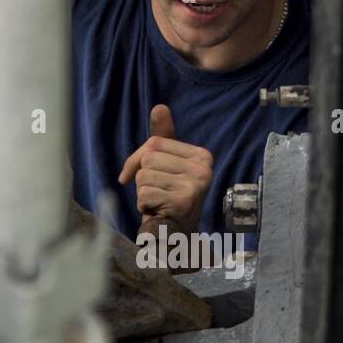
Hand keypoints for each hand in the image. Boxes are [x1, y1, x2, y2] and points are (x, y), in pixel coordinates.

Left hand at [118, 105, 213, 236]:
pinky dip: (144, 205)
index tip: (142, 175)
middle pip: (148, 158)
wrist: (177, 235)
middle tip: (157, 193)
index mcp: (202, 156)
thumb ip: (163, 138)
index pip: (154, 143)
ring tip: (159, 202)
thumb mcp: (166, 165)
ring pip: (144, 176)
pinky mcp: (183, 202)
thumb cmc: (168, 196)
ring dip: (143, 193)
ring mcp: (195, 186)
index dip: (138, 160)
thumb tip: (159, 107)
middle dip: (143, 178)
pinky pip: (145, 193)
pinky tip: (159, 211)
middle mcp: (204, 169)